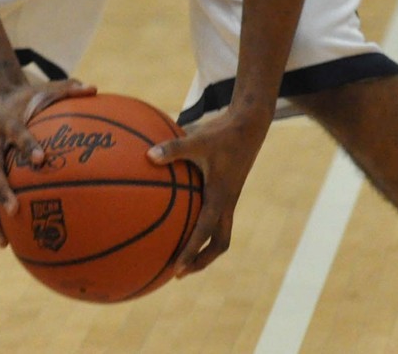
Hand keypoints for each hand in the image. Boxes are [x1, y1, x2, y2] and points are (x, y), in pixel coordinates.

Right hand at [0, 77, 95, 244]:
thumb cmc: (31, 95)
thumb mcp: (48, 87)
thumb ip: (69, 89)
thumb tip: (94, 88)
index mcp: (8, 122)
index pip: (17, 133)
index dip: (27, 145)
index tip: (42, 159)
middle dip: (2, 189)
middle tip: (16, 209)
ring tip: (3, 241)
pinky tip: (6, 244)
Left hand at [147, 107, 270, 274]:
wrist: (248, 125)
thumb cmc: (223, 133)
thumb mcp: (198, 140)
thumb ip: (174, 148)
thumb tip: (148, 156)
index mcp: (221, 197)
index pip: (206, 233)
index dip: (192, 252)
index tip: (177, 269)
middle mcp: (226, 202)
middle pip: (219, 242)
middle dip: (201, 259)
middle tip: (179, 272)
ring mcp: (227, 197)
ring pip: (218, 231)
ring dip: (202, 244)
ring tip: (178, 253)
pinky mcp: (223, 188)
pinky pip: (211, 212)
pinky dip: (196, 220)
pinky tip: (176, 213)